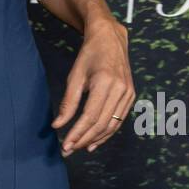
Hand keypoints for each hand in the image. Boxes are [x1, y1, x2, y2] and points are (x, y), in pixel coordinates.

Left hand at [52, 17, 131, 153]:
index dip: (77, 133)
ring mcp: (129, 93)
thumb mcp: (75, 76)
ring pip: (112, 125)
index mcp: (105, 82)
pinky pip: (119, 120)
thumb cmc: (89, 55)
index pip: (90, 116)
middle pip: (101, 124)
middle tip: (69, 150)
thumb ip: (68, 102)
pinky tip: (95, 141)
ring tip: (79, 147)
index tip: (65, 145)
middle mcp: (120, 90)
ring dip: (95, 139)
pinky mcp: (131, 96)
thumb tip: (58, 125)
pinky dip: (106, 133)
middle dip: (84, 140)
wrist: (111, 39)